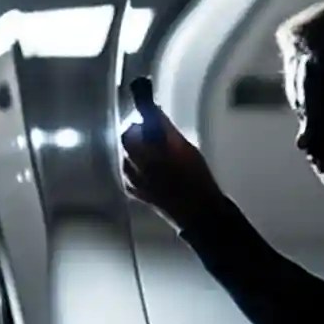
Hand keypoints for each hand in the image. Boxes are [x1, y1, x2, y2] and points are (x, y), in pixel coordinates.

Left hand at [120, 107, 225, 231]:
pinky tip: (153, 168)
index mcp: (146, 155)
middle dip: (138, 134)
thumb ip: (166, 129)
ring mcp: (130, 180)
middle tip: (155, 135)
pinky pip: (128, 169)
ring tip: (157, 154)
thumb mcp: (186, 148)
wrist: (197, 212)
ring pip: (126, 154)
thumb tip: (154, 112)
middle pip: (126, 140)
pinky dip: (137, 164)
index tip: (150, 117)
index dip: (141, 121)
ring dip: (137, 149)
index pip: (132, 128)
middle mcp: (133, 168)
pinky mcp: (131, 190)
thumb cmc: (196, 179)